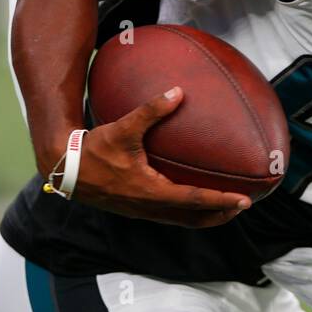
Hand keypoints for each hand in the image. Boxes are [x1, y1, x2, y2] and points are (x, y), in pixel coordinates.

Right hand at [70, 87, 250, 227]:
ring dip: (206, 215)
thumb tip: (178, 92)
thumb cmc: (94, 149)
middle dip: (220, 215)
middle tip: (244, 205)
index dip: (221, 201)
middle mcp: (149, 207)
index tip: (245, 201)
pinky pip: (170, 214)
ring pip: (182, 220)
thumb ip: (151, 110)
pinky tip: (194, 198)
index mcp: (151, 192)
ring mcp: (142, 210)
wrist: (66, 168)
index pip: (195, 200)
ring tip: (226, 206)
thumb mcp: (123, 128)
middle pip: (194, 219)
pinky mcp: (136, 208)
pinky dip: (188, 211)